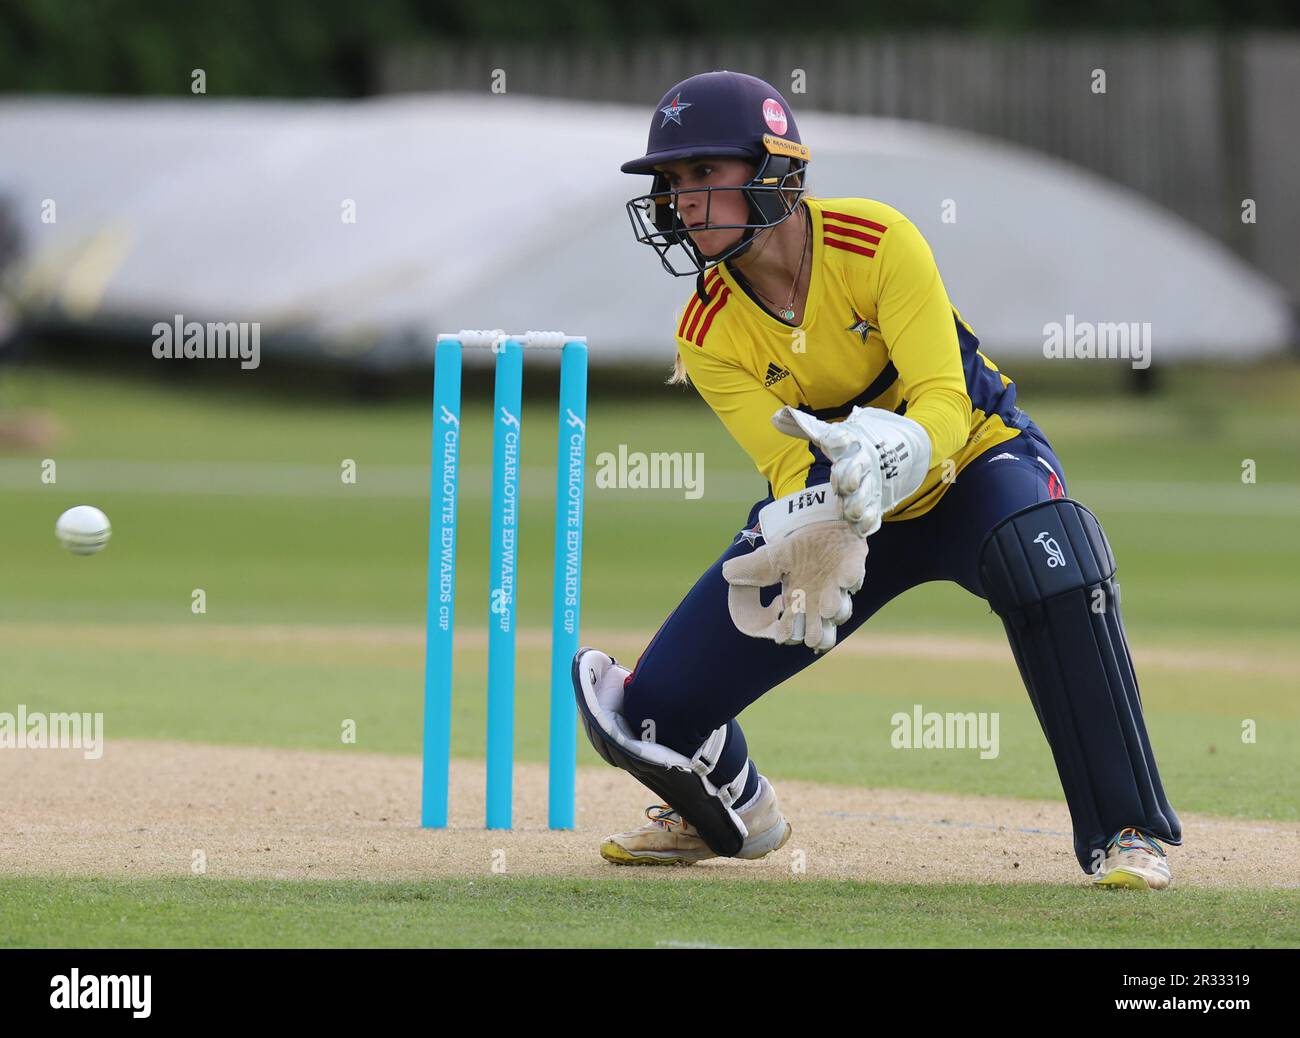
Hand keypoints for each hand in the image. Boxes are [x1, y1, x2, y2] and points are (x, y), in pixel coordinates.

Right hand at [722, 486, 866, 652]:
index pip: (793, 630)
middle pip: (820, 633)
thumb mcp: (771, 558)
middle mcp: (818, 601)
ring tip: (828, 607)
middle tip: (812, 636)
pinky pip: (853, 578)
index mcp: (797, 603)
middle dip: (816, 633)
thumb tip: (725, 573)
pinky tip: (846, 579)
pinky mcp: (852, 568)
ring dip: (834, 609)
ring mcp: (837, 587)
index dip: (789, 633)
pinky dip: (850, 580)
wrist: (824, 523)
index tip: (782, 632)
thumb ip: (751, 569)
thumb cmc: (800, 547)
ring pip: (840, 611)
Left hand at [771, 405, 932, 537]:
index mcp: (851, 443)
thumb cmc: (855, 442)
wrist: (899, 448)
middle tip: (843, 485)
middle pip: (856, 469)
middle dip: (849, 477)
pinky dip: (867, 523)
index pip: (842, 438)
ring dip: (857, 504)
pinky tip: (859, 528)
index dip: (839, 440)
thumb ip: (805, 427)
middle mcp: (862, 462)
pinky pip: (874, 515)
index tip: (838, 442)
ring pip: (865, 495)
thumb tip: (776, 418)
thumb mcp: (833, 433)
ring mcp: (871, 483)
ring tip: (849, 511)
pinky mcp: (876, 503)